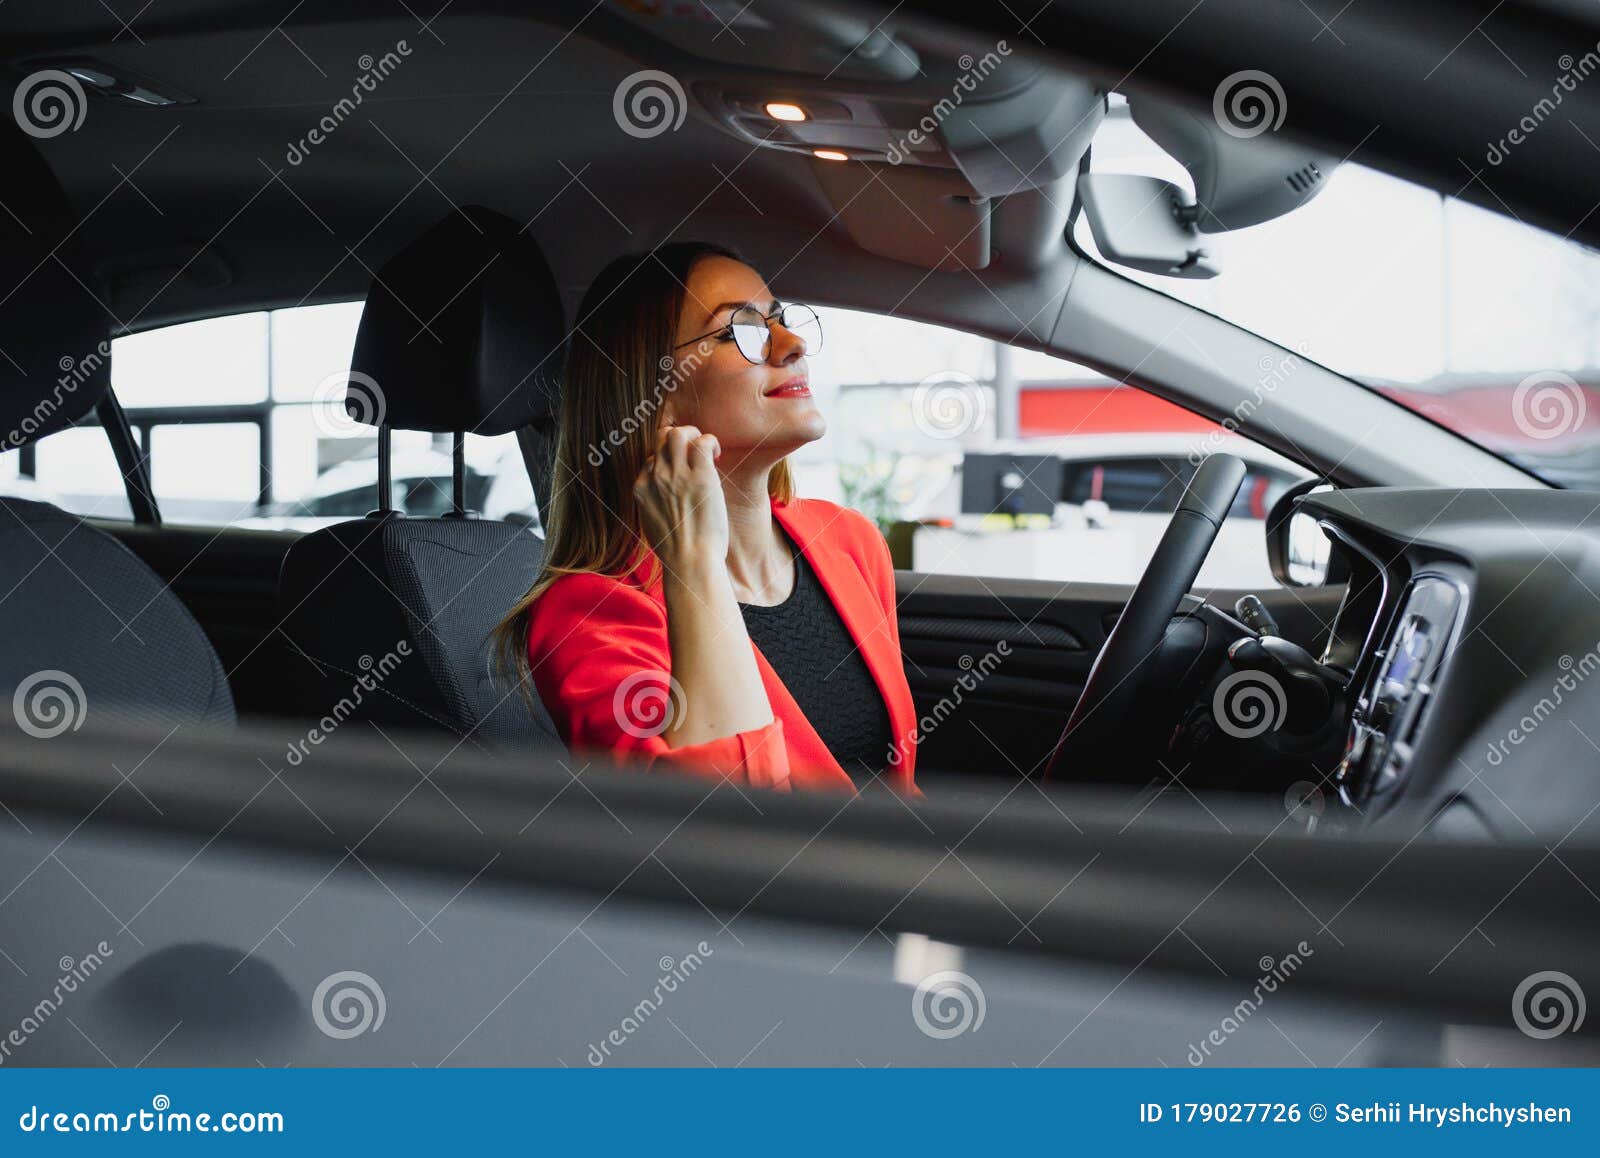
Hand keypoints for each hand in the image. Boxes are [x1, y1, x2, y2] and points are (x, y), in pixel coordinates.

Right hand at [634, 424, 728, 569]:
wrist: (690, 561)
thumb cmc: (678, 553)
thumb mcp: (654, 527)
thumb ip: (655, 508)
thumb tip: (667, 504)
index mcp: (641, 489)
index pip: (650, 459)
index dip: (668, 462)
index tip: (683, 474)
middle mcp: (655, 477)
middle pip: (661, 438)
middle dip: (678, 437)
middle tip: (694, 452)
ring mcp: (676, 475)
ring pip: (678, 433)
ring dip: (694, 434)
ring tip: (706, 450)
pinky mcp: (700, 476)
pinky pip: (703, 443)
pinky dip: (711, 443)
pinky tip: (717, 456)